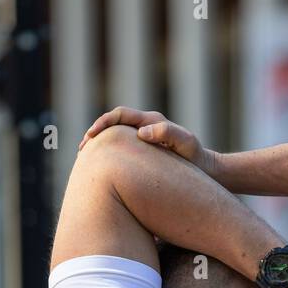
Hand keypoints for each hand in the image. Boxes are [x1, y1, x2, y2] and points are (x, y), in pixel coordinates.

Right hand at [79, 107, 218, 176]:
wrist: (206, 169)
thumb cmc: (195, 157)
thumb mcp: (185, 143)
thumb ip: (167, 133)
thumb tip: (141, 133)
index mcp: (150, 121)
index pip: (119, 115)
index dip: (102, 124)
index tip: (90, 137)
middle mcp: (145, 127)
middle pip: (113, 125)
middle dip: (95, 135)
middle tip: (81, 150)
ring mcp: (144, 139)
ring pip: (116, 139)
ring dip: (100, 147)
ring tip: (86, 161)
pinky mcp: (144, 152)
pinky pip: (122, 152)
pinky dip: (110, 157)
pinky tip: (103, 171)